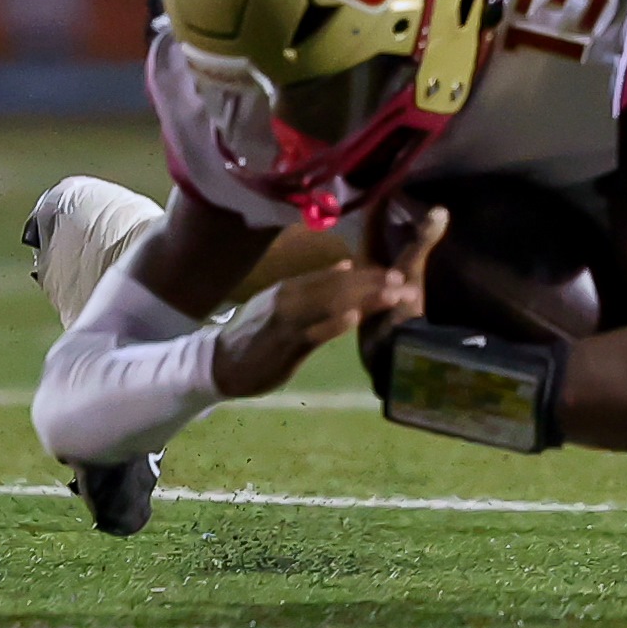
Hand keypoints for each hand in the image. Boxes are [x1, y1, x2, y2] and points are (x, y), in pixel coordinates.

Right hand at [215, 208, 441, 399]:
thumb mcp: (285, 302)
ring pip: (329, 305)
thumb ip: (315, 286)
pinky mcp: (284, 346)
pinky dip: (332, 325)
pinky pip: (311, 333)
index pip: (336, 276)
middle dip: (373, 284)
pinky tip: (353, 319)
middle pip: (338, 287)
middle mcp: (291, 297)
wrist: (221, 362)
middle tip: (405, 283)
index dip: (368, 274)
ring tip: (391, 296)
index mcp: (293, 286)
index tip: (396, 274)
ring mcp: (287, 321)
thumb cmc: (258, 334)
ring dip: (363, 299)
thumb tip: (347, 265)